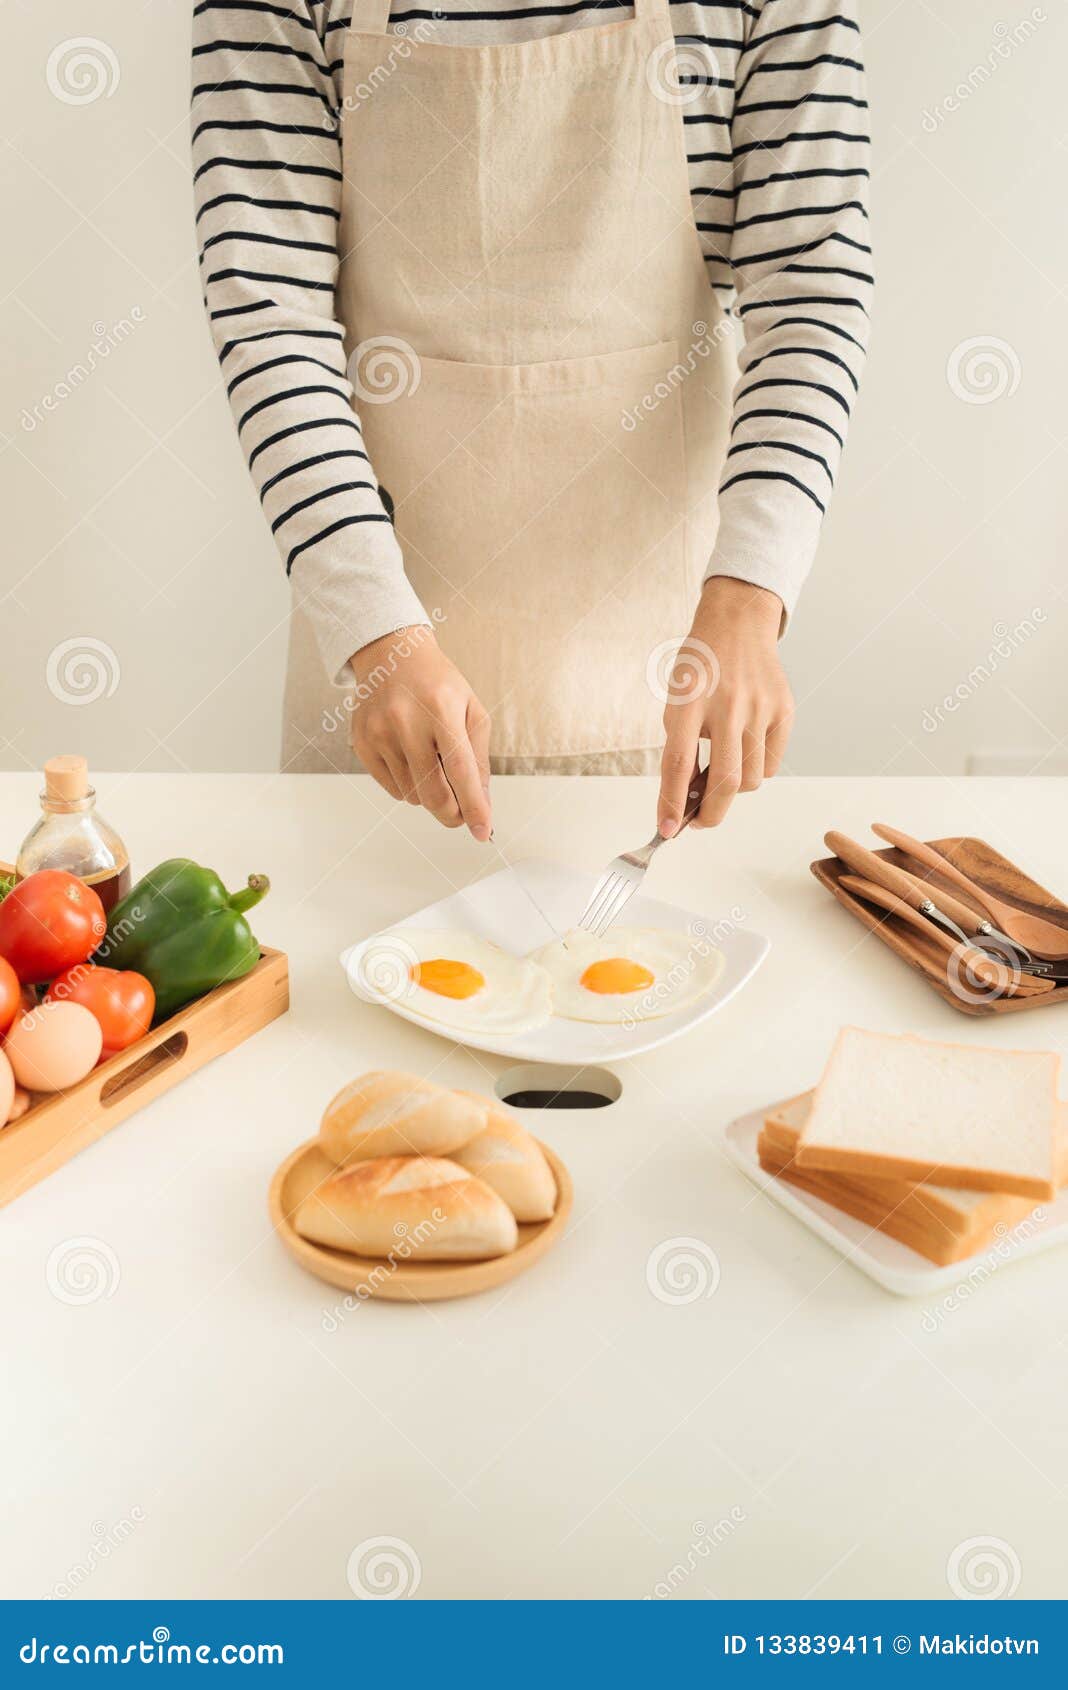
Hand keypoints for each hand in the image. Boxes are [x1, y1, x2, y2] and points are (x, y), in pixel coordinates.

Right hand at [348, 627, 491, 839]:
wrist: (392, 655)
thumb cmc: (438, 685)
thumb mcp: (471, 711)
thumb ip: (478, 759)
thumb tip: (480, 805)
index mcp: (441, 709)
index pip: (460, 770)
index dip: (473, 807)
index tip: (482, 831)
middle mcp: (405, 721)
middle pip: (433, 792)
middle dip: (452, 813)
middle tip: (462, 814)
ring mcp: (379, 733)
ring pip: (413, 796)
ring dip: (430, 795)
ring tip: (433, 765)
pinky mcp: (362, 744)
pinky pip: (393, 789)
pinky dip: (410, 787)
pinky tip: (413, 760)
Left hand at [657, 577, 793, 833]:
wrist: (737, 624)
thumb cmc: (701, 669)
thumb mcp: (677, 702)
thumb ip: (680, 747)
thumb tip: (686, 800)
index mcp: (689, 701)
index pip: (678, 763)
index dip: (671, 802)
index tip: (668, 829)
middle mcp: (727, 705)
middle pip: (725, 781)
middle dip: (709, 815)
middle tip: (698, 822)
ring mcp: (760, 708)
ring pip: (751, 780)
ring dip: (732, 791)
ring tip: (720, 774)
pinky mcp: (784, 711)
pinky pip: (770, 764)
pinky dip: (755, 772)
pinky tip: (743, 752)